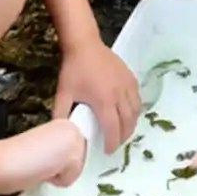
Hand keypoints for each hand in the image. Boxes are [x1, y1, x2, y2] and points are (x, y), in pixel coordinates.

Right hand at [0, 119, 85, 192]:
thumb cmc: (13, 158)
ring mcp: (74, 140)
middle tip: (38, 162)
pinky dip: (55, 181)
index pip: (74, 154)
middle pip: (78, 163)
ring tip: (39, 165)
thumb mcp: (43, 149)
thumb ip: (57, 152)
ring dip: (57, 175)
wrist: (0, 160)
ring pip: (75, 172)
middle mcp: (72, 127)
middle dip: (59, 169)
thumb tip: (64, 165)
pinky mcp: (73, 154)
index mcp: (64, 124)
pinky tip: (41, 169)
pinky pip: (70, 180)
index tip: (39, 157)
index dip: (56, 163)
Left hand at [54, 38, 139, 153]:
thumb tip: (59, 133)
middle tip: (115, 143)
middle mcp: (119, 94)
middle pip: (128, 122)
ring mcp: (127, 85)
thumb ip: (60, 114)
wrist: (84, 44)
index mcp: (103, 101)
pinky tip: (128, 112)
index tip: (108, 151)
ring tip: (123, 131)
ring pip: (136, 111)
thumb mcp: (63, 93)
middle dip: (123, 137)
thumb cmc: (73, 69)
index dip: (112, 143)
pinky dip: (135, 109)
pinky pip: (137, 98)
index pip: (113, 129)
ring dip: (131, 124)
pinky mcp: (131, 77)